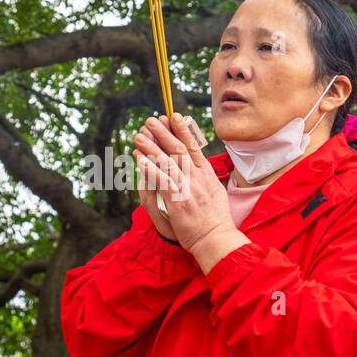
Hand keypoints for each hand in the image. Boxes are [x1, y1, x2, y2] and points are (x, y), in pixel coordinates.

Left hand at [133, 114, 241, 256]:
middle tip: (151, 121)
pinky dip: (151, 170)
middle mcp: (199, 179)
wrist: (217, 239)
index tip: (174, 117)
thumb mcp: (218, 193)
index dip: (183, 131)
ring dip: (152, 148)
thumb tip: (200, 166)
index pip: (195, 148)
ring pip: (168, 164)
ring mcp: (189, 190)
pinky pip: (162, 182)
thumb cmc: (216, 220)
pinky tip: (141, 160)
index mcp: (208, 176)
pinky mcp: (178, 202)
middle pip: (179, 151)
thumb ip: (207, 178)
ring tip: (139, 137)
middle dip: (164, 134)